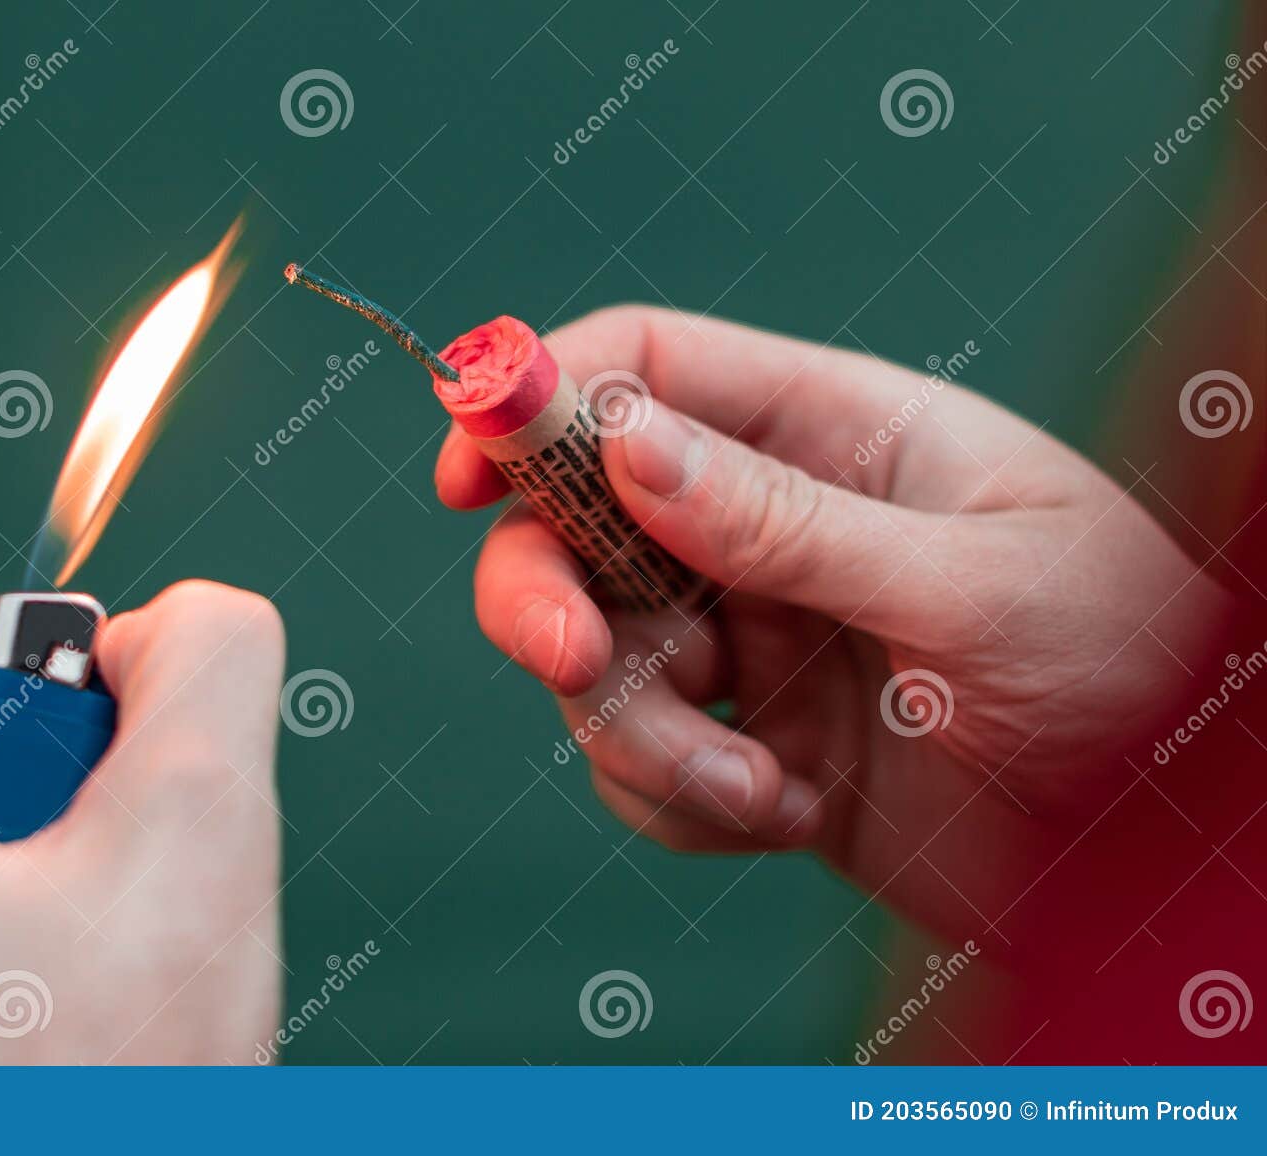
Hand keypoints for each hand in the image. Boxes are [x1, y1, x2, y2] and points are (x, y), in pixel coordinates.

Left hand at [0, 580, 284, 1063]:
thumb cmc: (98, 1101)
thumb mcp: (197, 843)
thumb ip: (211, 671)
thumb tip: (179, 617)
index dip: (82, 827)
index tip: (93, 923)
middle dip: (47, 932)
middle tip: (87, 1026)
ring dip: (14, 1016)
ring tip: (55, 1085)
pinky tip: (18, 1115)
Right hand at [436, 306, 1231, 946]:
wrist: (1160, 857)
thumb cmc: (1126, 670)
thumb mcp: (973, 583)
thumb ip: (788, 519)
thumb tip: (622, 445)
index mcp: (835, 436)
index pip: (648, 371)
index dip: (537, 399)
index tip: (465, 466)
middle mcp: (774, 529)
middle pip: (579, 522)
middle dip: (549, 593)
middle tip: (572, 657)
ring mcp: (756, 643)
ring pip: (601, 662)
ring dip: (644, 737)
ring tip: (755, 790)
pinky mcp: (749, 750)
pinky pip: (643, 767)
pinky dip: (684, 804)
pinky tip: (787, 818)